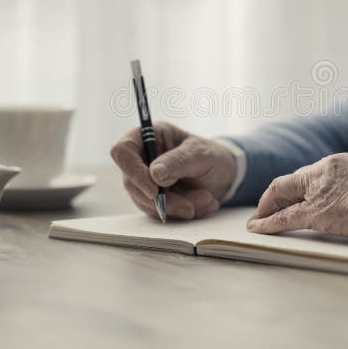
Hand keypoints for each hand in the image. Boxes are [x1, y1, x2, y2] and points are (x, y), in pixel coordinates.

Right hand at [110, 121, 236, 219]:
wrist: (224, 174)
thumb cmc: (213, 156)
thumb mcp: (202, 154)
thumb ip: (179, 161)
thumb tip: (154, 174)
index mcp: (150, 135)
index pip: (123, 151)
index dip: (133, 171)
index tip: (154, 190)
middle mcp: (143, 157)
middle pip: (132, 182)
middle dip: (163, 199)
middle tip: (191, 206)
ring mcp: (145, 179)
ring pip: (145, 201)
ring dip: (176, 207)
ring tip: (206, 199)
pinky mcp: (153, 198)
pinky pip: (158, 212)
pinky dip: (180, 213)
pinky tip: (204, 204)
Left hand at [246, 153, 347, 242]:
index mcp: (338, 163)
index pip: (306, 174)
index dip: (292, 187)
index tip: (286, 196)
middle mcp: (324, 171)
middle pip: (288, 182)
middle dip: (273, 197)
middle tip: (263, 210)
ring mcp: (319, 191)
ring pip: (283, 197)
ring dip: (267, 210)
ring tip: (257, 222)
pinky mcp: (318, 212)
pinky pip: (285, 218)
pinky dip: (268, 224)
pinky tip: (258, 229)